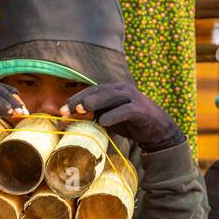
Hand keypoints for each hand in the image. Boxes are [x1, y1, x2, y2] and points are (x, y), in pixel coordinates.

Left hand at [60, 82, 183, 151]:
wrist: (158, 129)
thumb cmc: (130, 123)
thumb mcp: (109, 118)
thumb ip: (95, 115)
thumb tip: (72, 120)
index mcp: (112, 89)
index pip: (90, 91)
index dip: (75, 99)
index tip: (61, 110)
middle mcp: (121, 89)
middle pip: (97, 91)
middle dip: (79, 100)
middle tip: (65, 110)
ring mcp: (132, 97)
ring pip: (110, 96)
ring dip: (94, 102)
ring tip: (80, 109)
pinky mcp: (140, 109)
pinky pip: (125, 110)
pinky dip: (113, 115)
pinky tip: (103, 122)